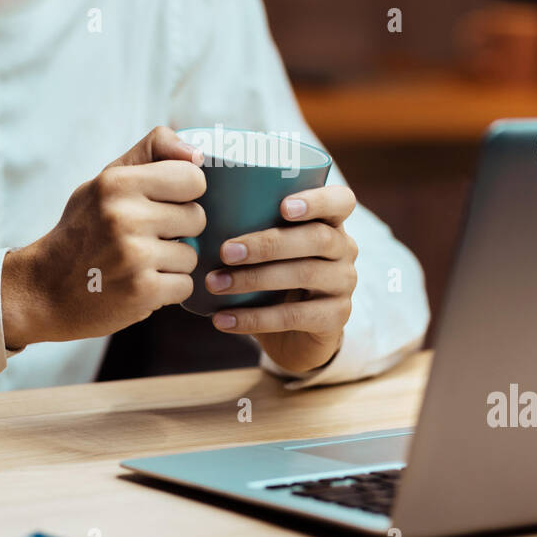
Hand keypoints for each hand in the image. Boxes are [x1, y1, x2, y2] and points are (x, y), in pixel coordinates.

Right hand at [0, 126, 205, 349]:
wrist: (45, 290)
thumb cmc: (83, 231)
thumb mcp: (106, 181)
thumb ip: (152, 153)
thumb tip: (198, 153)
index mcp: (116, 183)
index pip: (192, 177)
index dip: (184, 193)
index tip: (164, 203)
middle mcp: (125, 216)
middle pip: (197, 217)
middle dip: (179, 230)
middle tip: (146, 238)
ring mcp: (134, 256)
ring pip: (192, 254)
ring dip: (172, 263)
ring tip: (139, 263)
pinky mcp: (142, 291)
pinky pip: (186, 284)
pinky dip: (168, 289)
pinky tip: (140, 285)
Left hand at [204, 184, 357, 373]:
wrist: (295, 336)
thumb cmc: (272, 278)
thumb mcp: (267, 249)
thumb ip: (247, 225)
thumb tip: (191, 209)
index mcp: (330, 222)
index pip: (341, 201)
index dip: (317, 200)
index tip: (283, 206)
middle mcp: (345, 249)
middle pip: (317, 238)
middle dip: (268, 243)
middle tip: (225, 251)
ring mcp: (343, 284)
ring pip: (305, 275)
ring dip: (254, 279)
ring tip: (214, 284)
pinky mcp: (335, 319)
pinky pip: (294, 316)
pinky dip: (254, 318)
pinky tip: (223, 319)